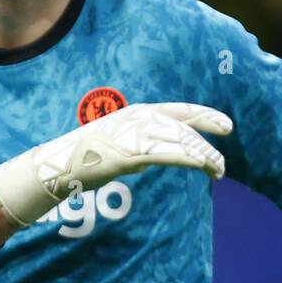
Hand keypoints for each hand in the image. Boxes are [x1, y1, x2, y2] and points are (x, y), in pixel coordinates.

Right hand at [0, 101, 231, 228]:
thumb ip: (136, 149)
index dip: (203, 115)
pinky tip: (205, 167)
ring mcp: (133, 134)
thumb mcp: (115, 148)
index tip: (225, 125)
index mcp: (135, 114)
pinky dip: (191, 159)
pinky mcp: (131, 152)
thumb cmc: (83, 160)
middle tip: (224, 155)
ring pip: (180, 140)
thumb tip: (150, 160)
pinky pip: (169, 153)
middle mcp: (137, 118)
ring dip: (203, 155)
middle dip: (208, 136)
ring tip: (219, 171)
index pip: (177, 111)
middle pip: (182, 125)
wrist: (56, 168)